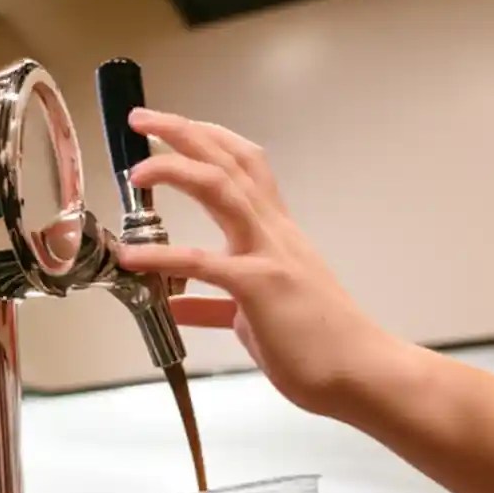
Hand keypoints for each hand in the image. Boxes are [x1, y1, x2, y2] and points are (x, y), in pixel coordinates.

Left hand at [116, 108, 406, 417]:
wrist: (362, 375)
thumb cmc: (318, 346)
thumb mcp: (255, 316)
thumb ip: (213, 306)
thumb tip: (178, 303)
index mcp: (275, 232)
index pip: (245, 164)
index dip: (207, 138)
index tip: (171, 126)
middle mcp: (273, 231)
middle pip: (227, 161)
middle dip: (182, 132)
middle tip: (140, 118)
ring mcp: (268, 254)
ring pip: (220, 188)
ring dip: (174, 170)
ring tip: (136, 170)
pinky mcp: (260, 287)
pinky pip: (202, 262)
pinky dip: (161, 255)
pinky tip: (131, 256)